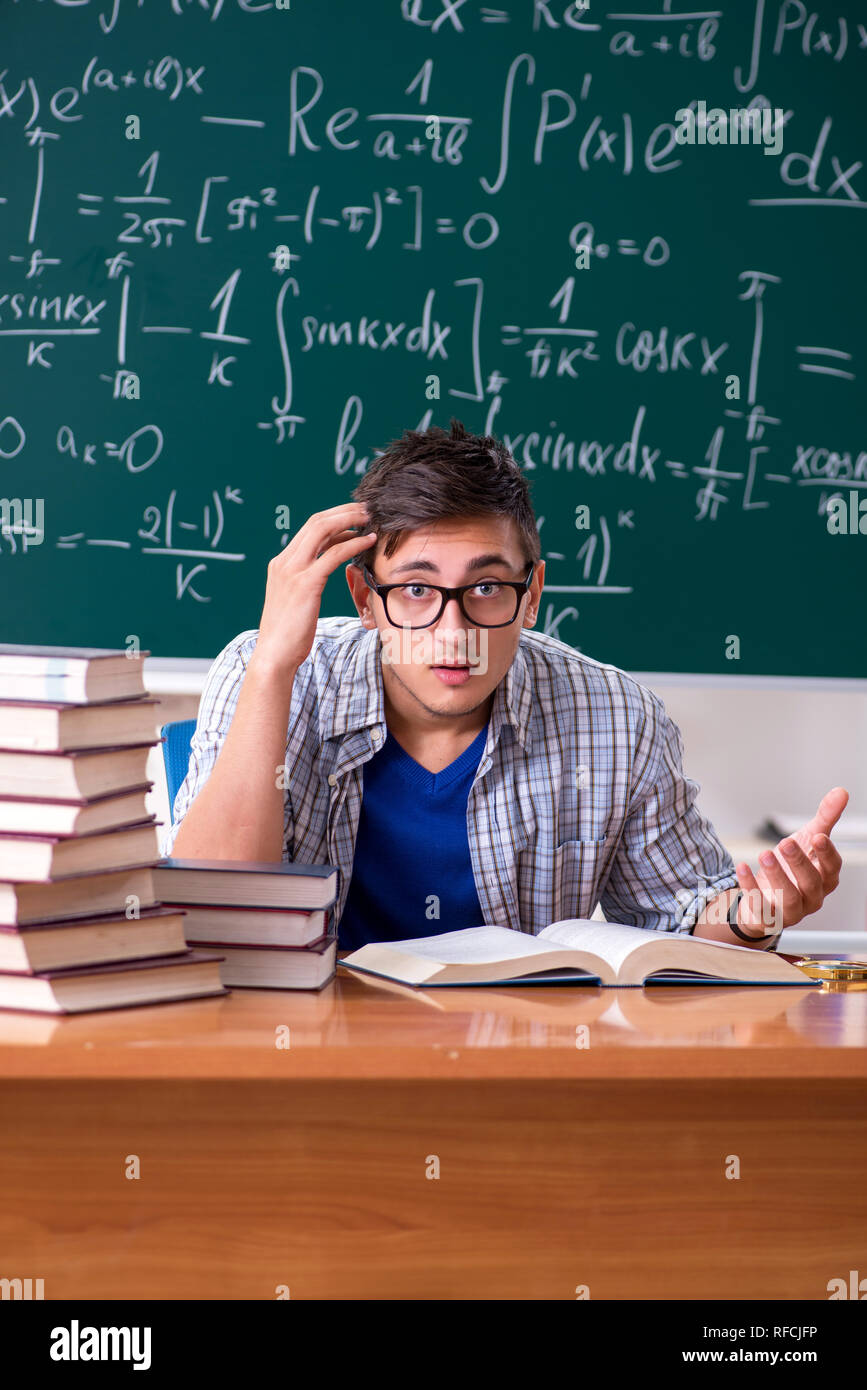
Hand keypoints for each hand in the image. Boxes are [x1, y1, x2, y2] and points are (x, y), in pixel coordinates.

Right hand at [252, 503, 375, 677]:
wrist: (274, 655)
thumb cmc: (289, 634)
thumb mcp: (296, 599)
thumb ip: (307, 579)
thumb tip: (326, 567)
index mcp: (281, 564)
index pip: (309, 529)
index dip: (334, 517)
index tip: (354, 515)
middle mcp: (284, 562)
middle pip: (316, 522)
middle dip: (343, 511)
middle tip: (366, 509)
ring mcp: (293, 571)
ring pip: (323, 531)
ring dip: (349, 520)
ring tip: (370, 519)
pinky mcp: (306, 584)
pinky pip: (333, 555)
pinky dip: (353, 544)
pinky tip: (368, 541)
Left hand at [734, 786, 847, 932]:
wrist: (766, 895)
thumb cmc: (792, 868)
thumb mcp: (807, 839)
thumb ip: (825, 818)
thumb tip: (842, 792)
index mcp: (824, 878)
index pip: (832, 868)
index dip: (827, 854)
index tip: (818, 837)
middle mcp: (812, 897)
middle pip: (811, 882)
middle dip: (799, 862)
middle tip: (786, 842)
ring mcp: (790, 910)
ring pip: (789, 898)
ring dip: (777, 876)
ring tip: (765, 854)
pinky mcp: (767, 917)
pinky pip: (760, 905)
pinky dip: (750, 886)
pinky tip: (742, 867)